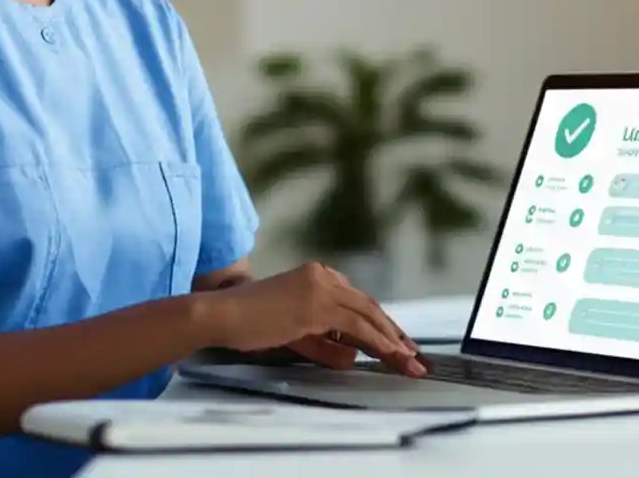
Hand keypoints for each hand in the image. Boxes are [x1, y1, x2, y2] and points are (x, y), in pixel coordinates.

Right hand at [203, 263, 426, 377]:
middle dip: (395, 334)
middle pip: (370, 306)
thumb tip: (352, 356)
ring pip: (369, 316)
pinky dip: (379, 342)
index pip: (358, 301)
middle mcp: (324, 275)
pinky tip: (392, 356)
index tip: (398, 343)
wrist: (223, 314)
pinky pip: (358, 327)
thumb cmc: (251, 324)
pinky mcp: (318, 305)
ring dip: (393, 341)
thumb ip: (326, 342)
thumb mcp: (297, 334)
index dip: (381, 324)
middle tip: (415, 356)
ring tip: (411, 362)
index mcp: (317, 275)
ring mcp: (321, 287)